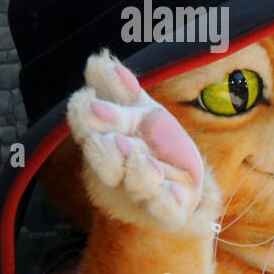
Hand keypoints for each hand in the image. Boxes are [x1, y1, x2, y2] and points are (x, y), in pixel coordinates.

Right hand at [67, 51, 211, 231]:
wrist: (188, 183)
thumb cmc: (156, 144)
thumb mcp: (143, 111)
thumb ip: (121, 90)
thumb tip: (98, 61)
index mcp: (106, 143)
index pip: (87, 128)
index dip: (84, 116)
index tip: (87, 98)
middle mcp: (119, 172)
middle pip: (105, 158)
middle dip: (105, 146)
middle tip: (110, 131)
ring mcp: (143, 194)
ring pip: (134, 182)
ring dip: (135, 167)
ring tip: (137, 151)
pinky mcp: (169, 212)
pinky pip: (163, 208)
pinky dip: (160, 196)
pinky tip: (158, 176)